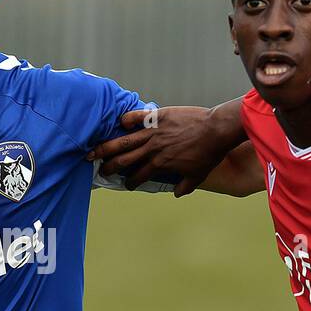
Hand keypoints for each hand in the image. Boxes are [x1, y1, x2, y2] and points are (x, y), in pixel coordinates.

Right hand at [87, 105, 246, 195]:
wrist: (217, 130)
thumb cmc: (209, 153)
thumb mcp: (197, 175)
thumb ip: (184, 186)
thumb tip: (176, 194)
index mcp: (160, 164)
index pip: (138, 177)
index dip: (130, 183)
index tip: (127, 184)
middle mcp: (152, 149)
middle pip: (124, 160)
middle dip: (109, 167)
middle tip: (100, 170)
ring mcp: (154, 132)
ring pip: (124, 141)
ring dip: (107, 147)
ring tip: (94, 150)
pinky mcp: (158, 117)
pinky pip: (137, 117)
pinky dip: (127, 120)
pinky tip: (120, 123)